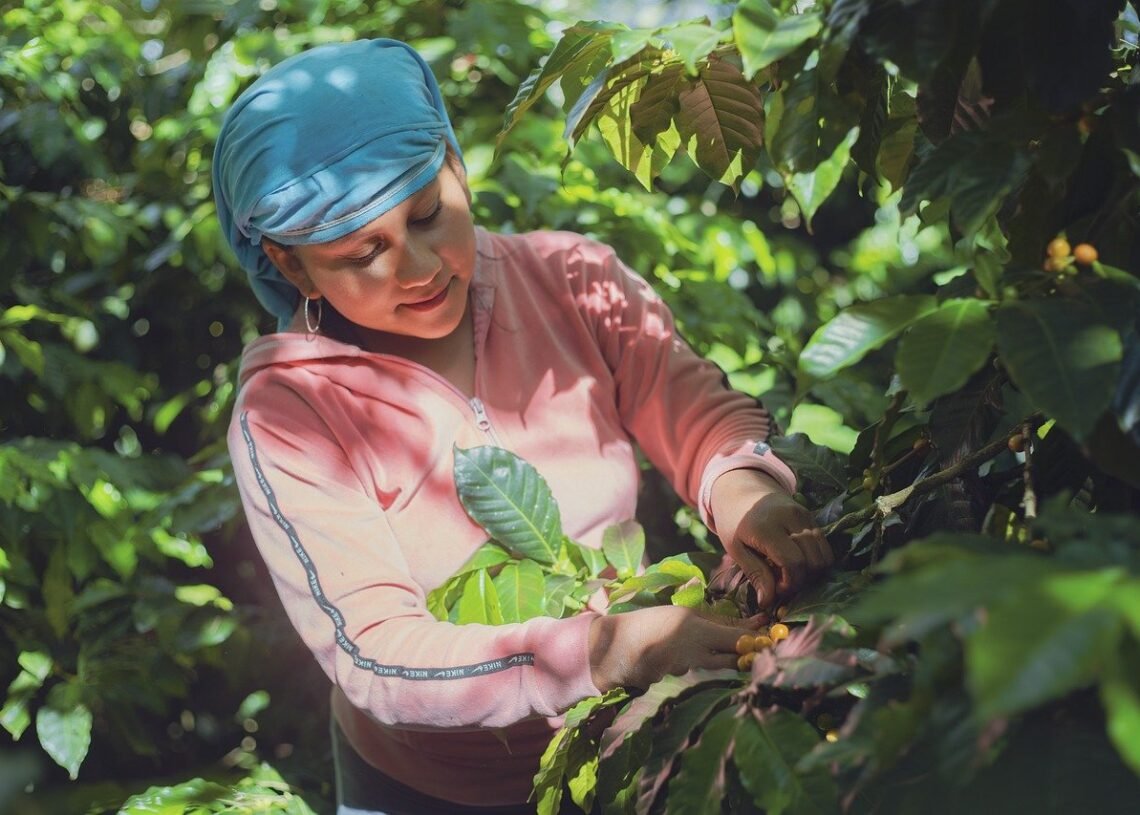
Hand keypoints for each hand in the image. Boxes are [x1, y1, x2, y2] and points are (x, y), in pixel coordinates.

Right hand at [587, 606, 760, 692]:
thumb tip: (756, 622)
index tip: (777, 638)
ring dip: (735, 669)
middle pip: (738, 662)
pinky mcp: (681, 690)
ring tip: (740, 661)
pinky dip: (715, 678)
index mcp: (695, 630)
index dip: (762, 641)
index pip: (741, 640)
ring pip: (724, 675)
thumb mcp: (683, 615)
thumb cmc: (650, 624)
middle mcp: (694, 656)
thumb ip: (719, 622)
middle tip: (764, 652)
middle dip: (753, 658)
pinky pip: (707, 683)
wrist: (614, 650)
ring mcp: (688, 676)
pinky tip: (711, 672)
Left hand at [710, 470, 832, 608]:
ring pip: (824, 554)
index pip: (793, 563)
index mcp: (767, 527)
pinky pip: (824, 545)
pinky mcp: (812, 516)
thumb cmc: (734, 522)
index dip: (789, 583)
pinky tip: (797, 561)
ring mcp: (804, 515)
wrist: (742, 491)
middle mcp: (790, 518)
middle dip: (801, 580)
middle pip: (812, 561)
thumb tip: (768, 602)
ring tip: (790, 572)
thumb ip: (755, 573)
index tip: (777, 589)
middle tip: (783, 582)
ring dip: (812, 571)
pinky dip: (816, 559)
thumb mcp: (736, 549)